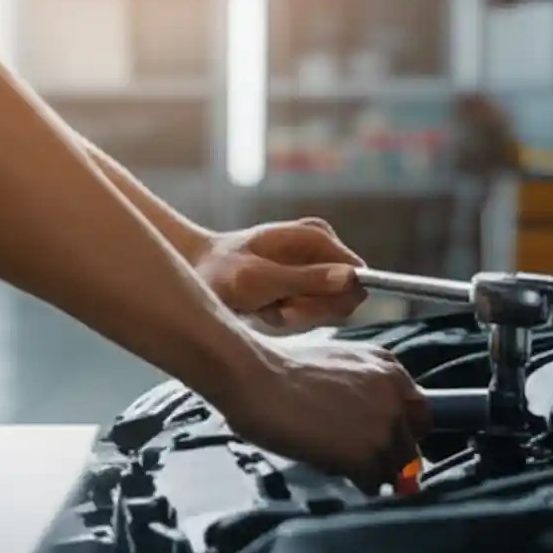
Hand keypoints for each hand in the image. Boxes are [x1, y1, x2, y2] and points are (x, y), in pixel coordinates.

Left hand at [194, 218, 367, 333]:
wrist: (195, 271)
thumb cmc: (221, 272)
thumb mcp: (258, 280)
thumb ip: (304, 280)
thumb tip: (351, 279)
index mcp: (317, 237)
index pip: (357, 279)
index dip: (332, 302)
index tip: (293, 309)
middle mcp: (322, 248)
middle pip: (344, 298)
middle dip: (308, 311)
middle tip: (274, 309)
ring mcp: (315, 265)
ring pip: (326, 309)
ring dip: (295, 315)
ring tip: (264, 305)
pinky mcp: (306, 282)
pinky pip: (310, 311)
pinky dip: (285, 315)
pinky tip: (262, 307)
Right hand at [214, 339, 430, 493]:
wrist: (256, 378)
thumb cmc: (281, 366)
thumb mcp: (338, 358)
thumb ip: (365, 383)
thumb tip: (366, 415)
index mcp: (390, 369)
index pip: (421, 414)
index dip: (402, 431)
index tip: (385, 440)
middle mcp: (394, 398)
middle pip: (409, 446)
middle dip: (386, 455)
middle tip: (357, 458)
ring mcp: (382, 428)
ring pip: (394, 468)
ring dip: (370, 471)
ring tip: (337, 460)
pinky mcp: (365, 456)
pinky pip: (372, 483)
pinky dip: (355, 482)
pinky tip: (330, 466)